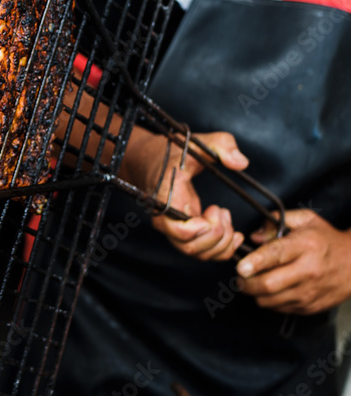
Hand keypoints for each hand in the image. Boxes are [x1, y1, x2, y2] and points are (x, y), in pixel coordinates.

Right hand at [120, 128, 248, 260]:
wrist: (153, 161)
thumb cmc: (174, 152)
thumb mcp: (197, 142)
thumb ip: (221, 145)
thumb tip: (241, 162)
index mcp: (166, 197)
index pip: (179, 229)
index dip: (201, 229)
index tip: (215, 209)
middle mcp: (166, 219)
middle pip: (190, 247)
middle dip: (216, 234)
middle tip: (221, 210)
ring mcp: (174, 228)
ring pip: (197, 254)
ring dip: (221, 241)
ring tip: (225, 216)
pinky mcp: (184, 233)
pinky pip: (202, 253)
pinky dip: (222, 249)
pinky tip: (233, 232)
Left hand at [237, 209, 350, 314]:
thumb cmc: (326, 240)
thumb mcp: (306, 219)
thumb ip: (276, 220)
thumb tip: (254, 236)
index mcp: (306, 246)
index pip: (276, 255)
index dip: (255, 262)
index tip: (241, 267)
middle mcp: (308, 270)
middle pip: (269, 284)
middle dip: (246, 283)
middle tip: (240, 277)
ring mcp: (310, 291)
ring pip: (270, 300)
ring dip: (255, 293)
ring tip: (253, 283)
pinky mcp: (311, 306)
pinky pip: (280, 309)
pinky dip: (270, 301)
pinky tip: (272, 290)